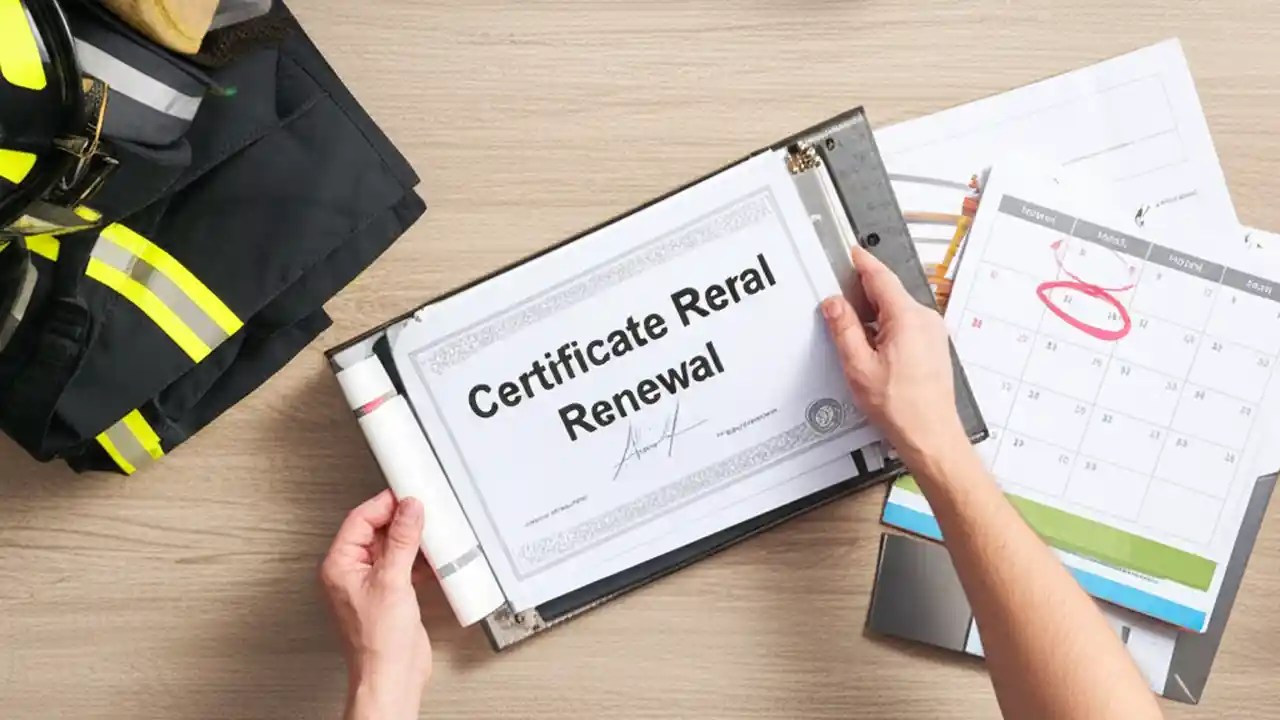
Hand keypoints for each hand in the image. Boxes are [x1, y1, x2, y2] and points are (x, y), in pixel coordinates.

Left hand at [320, 490, 431, 719]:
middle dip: (402, 521)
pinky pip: (405, 565)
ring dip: (413, 541)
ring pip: (393, 547)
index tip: (407, 495)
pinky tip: (435, 559)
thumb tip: (408, 509)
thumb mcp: (392, 581)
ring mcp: (372, 584)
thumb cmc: (377, 643)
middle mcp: (353, 572)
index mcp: (340, 565)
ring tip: (433, 534)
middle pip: (377, 531)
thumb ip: (401, 541)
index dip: (384, 504)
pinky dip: (420, 560)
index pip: (360, 519)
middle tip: (423, 511)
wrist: (392, 676)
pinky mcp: (391, 595)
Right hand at [821, 243, 967, 468]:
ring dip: (874, 315)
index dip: (861, 262)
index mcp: (908, 318)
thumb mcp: (859, 367)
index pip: (881, 277)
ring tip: (855, 337)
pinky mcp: (933, 346)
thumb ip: (844, 330)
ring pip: (896, 310)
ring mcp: (933, 333)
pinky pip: (906, 325)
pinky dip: (886, 327)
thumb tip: (834, 304)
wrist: (930, 435)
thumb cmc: (901, 408)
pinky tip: (872, 349)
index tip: (849, 252)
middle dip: (862, 294)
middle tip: (838, 302)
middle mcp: (926, 319)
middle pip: (888, 293)